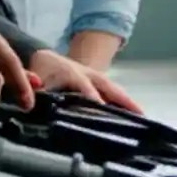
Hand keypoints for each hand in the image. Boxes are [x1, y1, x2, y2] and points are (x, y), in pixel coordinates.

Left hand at [28, 49, 142, 113]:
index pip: (83, 86)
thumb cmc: (40, 71)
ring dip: (128, 102)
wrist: (45, 58)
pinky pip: (113, 92)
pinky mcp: (98, 82)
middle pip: (107, 86)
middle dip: (122, 99)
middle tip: (138, 115)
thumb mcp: (33, 78)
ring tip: (144, 117)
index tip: (101, 108)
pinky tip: (136, 116)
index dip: (92, 96)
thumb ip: (32, 86)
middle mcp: (86, 74)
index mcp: (70, 73)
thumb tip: (34, 92)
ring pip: (114, 89)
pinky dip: (125, 102)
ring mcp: (94, 77)